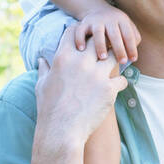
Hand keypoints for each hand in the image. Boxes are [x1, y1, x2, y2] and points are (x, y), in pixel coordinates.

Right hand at [34, 25, 127, 144]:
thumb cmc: (49, 108)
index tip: (84, 42)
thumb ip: (44, 69)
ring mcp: (97, 75)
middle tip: (103, 52)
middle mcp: (81, 62)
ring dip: (114, 60)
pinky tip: (116, 86)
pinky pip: (122, 79)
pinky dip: (120, 82)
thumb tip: (41, 59)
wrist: (61, 131)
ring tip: (114, 67)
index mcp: (63, 58)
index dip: (80, 34)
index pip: (74, 32)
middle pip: (97, 40)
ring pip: (114, 56)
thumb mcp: (42, 85)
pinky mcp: (109, 89)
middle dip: (100, 45)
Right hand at [74, 6, 140, 68]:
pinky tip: (81, 49)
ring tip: (103, 58)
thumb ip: (133, 40)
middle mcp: (109, 19)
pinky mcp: (84, 23)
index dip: (132, 47)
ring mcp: (95, 20)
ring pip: (98, 33)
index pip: (129, 35)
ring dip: (101, 45)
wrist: (99, 11)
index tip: (133, 59)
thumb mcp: (127, 29)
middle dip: (119, 48)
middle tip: (122, 62)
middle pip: (114, 34)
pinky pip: (80, 31)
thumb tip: (132, 56)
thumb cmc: (117, 27)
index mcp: (122, 20)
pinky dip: (80, 39)